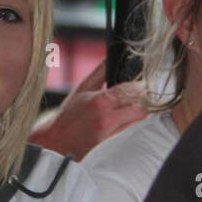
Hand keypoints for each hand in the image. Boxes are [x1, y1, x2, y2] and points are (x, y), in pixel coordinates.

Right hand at [29, 60, 147, 158]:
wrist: (57, 143)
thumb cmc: (68, 115)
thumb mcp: (80, 89)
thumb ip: (98, 73)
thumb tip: (110, 59)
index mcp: (99, 102)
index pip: (130, 90)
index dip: (140, 85)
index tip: (142, 82)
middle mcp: (107, 118)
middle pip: (140, 106)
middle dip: (144, 98)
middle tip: (142, 93)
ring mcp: (110, 133)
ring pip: (138, 119)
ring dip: (140, 109)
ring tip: (133, 103)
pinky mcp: (112, 143)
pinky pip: (130, 129)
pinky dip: (132, 120)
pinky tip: (126, 116)